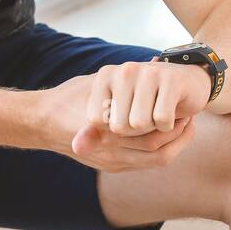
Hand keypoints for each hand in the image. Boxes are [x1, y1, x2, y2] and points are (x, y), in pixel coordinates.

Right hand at [33, 68, 200, 172]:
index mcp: (110, 136)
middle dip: (178, 137)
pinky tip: (163, 132)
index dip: (174, 127)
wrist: (40, 122)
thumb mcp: (95, 86)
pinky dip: (158, 148)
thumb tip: (154, 65)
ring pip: (152, 160)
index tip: (185, 111)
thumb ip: (122, 84)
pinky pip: (142, 162)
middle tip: (190, 118)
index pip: (154, 140)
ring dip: (172, 144)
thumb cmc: (67, 99)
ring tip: (183, 125)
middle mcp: (112, 155)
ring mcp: (111, 162)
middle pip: (157, 153)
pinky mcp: (110, 165)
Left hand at [87, 56, 211, 135]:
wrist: (189, 82)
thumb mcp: (114, 115)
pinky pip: (162, 120)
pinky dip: (168, 125)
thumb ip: (93, 132)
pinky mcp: (171, 80)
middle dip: (133, 131)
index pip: (96, 122)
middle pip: (119, 126)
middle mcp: (125, 70)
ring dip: (152, 128)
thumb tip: (76, 148)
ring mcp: (148, 73)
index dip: (111, 130)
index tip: (122, 118)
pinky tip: (172, 110)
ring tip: (157, 112)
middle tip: (144, 115)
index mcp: (105, 76)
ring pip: (140, 124)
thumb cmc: (146, 102)